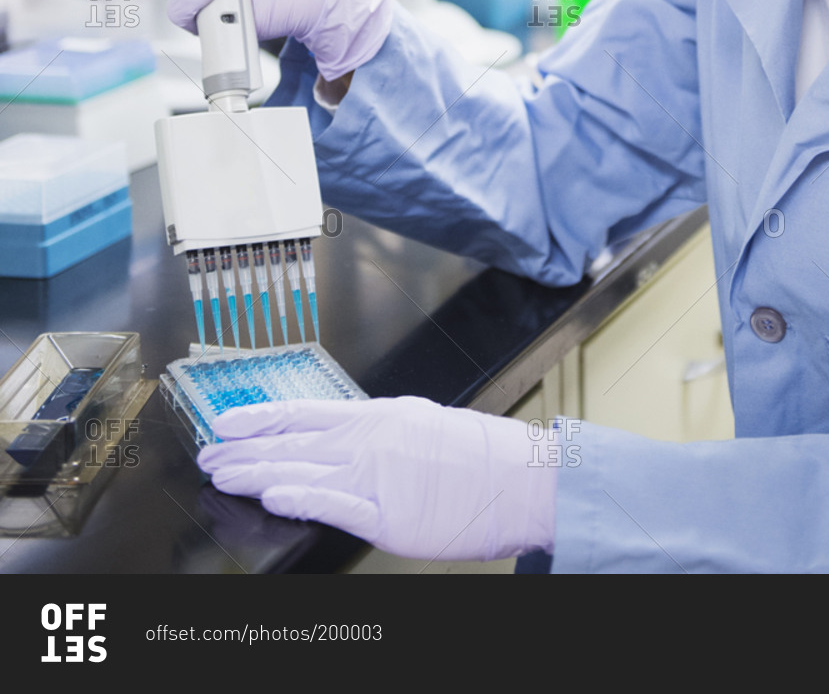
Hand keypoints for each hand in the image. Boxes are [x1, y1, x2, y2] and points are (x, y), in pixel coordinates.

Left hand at [198, 396, 556, 561]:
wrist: (521, 479)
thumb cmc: (479, 457)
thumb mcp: (422, 426)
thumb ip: (377, 435)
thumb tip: (341, 441)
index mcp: (380, 416)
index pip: (306, 410)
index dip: (261, 415)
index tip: (227, 419)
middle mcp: (373, 440)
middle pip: (294, 440)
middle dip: (246, 446)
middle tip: (209, 451)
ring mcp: (379, 476)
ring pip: (304, 468)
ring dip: (257, 470)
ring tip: (222, 473)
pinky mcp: (389, 515)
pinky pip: (335, 503)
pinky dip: (301, 496)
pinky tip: (273, 493)